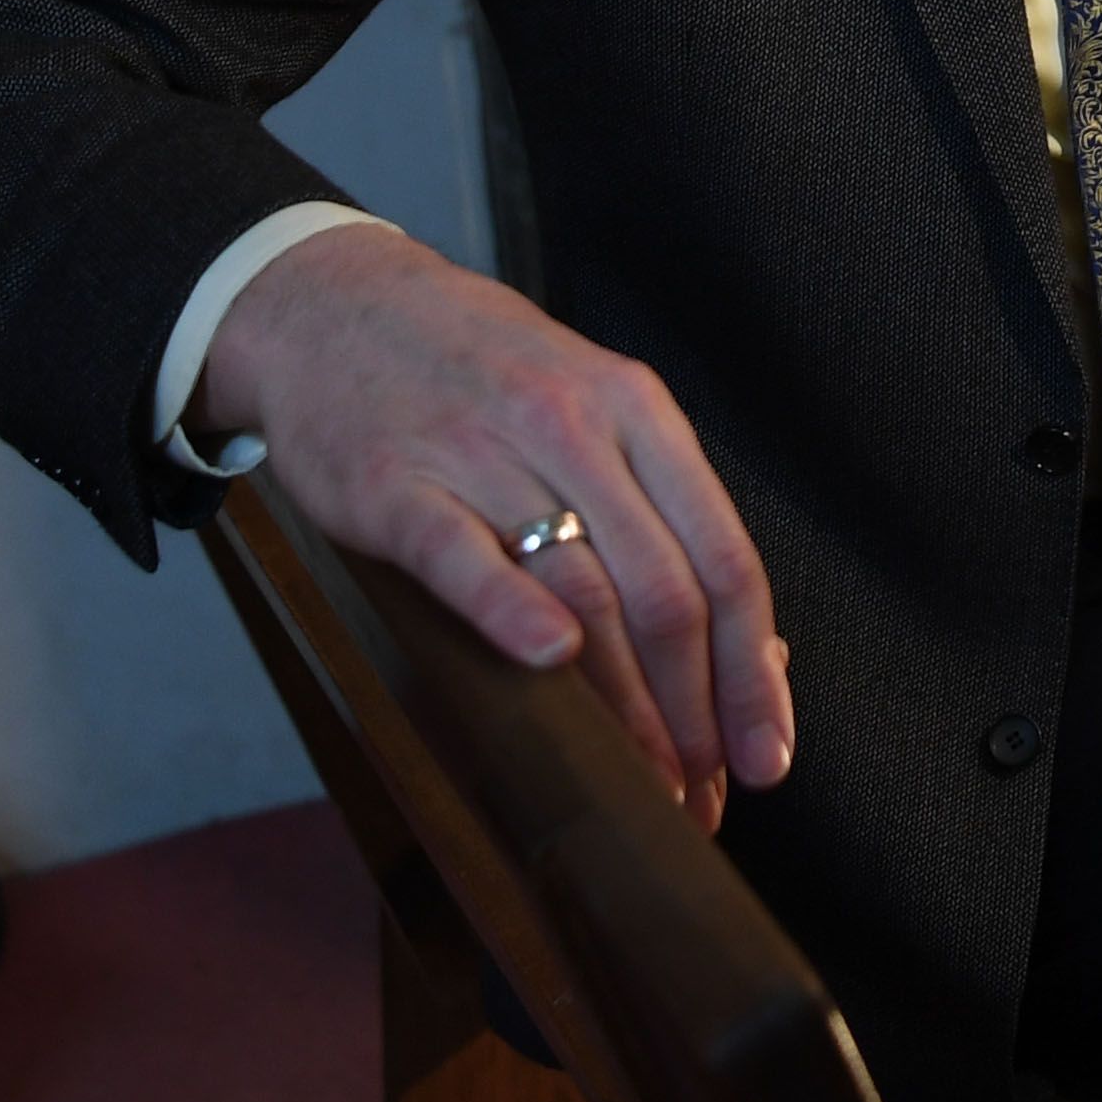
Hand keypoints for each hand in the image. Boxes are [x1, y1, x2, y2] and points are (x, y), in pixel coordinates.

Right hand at [197, 225, 792, 825]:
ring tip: (641, 786)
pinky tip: (549, 667)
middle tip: (699, 799)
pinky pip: (463, 555)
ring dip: (619, 707)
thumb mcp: (588, 407)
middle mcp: (574, 428)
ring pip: (581, 587)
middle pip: (662, 590)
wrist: (336, 303)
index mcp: (637, 412)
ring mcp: (483, 452)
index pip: (724, 556)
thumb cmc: (478, 374)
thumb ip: (659, 511)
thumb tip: (751, 650)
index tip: (766, 756)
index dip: (751, 670)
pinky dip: (511, 611)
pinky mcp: (395, 483)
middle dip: (691, 713)